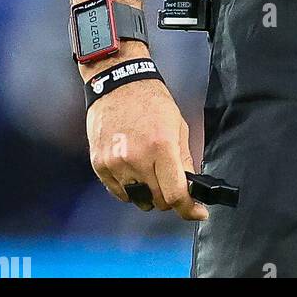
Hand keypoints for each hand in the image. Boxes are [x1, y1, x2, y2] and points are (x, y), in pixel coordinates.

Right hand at [84, 47, 208, 221]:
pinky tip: (132, 167)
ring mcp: (115, 164)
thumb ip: (184, 160)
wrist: (118, 83)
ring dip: (147, 192)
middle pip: (157, 200)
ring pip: (137, 199)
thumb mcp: (177, 126)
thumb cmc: (152, 101)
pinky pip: (118, 192)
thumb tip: (191, 188)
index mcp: (161, 146)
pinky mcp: (100, 165)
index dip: (189, 209)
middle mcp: (136, 159)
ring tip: (148, 169)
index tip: (197, 213)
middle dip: (169, 197)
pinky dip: (129, 187)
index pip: (175, 194)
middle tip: (171, 182)